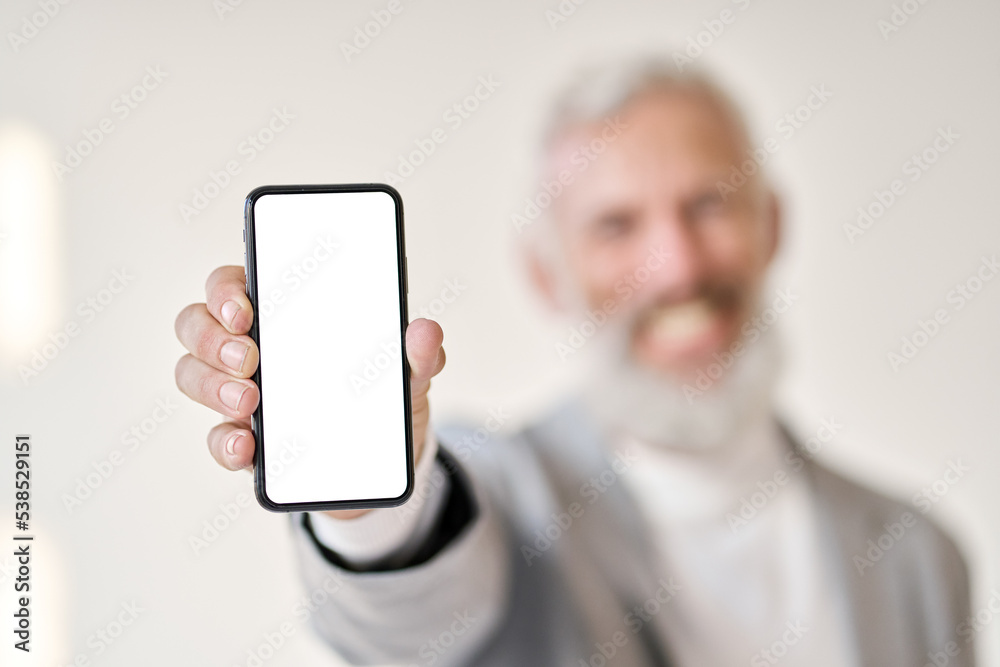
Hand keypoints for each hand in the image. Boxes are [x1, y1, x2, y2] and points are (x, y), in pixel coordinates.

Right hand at [174, 265, 445, 519]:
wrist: (386, 465)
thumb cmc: (384, 399)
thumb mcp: (409, 375)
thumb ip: (419, 353)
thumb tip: (425, 331)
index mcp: (284, 315)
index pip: (232, 284)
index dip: (225, 289)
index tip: (245, 308)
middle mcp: (251, 347)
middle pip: (196, 324)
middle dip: (211, 338)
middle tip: (250, 359)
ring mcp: (240, 394)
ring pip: (192, 375)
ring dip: (211, 386)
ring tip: (250, 402)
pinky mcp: (246, 442)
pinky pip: (216, 439)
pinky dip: (224, 443)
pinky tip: (246, 447)